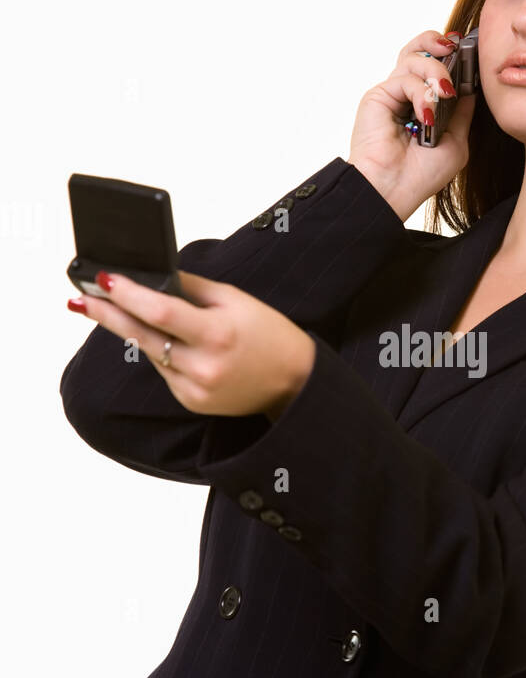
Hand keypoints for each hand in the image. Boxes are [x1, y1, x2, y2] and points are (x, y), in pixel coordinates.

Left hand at [67, 270, 315, 419]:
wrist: (293, 382)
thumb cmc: (269, 333)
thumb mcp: (236, 300)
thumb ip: (191, 288)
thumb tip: (153, 277)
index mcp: (218, 334)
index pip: (161, 312)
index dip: (128, 295)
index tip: (105, 280)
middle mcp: (204, 366)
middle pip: (142, 336)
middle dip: (108, 315)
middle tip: (81, 299)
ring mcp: (195, 388)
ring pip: (151, 353)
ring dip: (134, 331)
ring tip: (114, 309)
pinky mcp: (190, 401)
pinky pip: (164, 370)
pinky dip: (160, 352)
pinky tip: (168, 341)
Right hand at [347, 27, 476, 220]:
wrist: (394, 191)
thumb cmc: (421, 176)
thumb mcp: (456, 142)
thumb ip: (462, 113)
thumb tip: (472, 87)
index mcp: (422, 103)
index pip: (435, 65)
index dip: (451, 55)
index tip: (470, 52)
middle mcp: (405, 95)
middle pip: (419, 50)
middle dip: (438, 42)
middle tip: (456, 49)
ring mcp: (392, 94)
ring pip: (413, 57)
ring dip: (436, 71)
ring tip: (445, 93)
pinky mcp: (378, 96)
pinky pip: (405, 78)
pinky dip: (421, 93)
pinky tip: (427, 115)